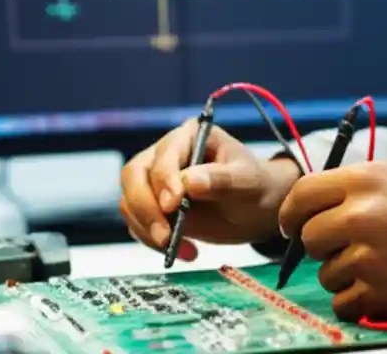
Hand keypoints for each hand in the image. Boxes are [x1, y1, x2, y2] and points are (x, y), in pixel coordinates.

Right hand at [120, 119, 301, 260]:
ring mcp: (155, 182)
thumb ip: (221, 179)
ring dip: (147, 228)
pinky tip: (187, 250)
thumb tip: (189, 182)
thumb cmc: (254, 186)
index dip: (164, 180)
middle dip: (145, 208)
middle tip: (165, 236)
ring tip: (175, 247)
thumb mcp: (247, 181)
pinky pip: (138, 223)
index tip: (173, 205)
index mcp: (188, 137)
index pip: (163, 156)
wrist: (256, 210)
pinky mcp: (153, 208)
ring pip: (129, 201)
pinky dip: (152, 241)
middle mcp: (165, 155)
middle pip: (134, 176)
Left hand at [278, 162, 386, 321]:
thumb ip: (362, 190)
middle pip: (309, 237)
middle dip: (323, 246)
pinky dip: (357, 301)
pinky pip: (342, 302)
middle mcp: (360, 214)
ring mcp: (367, 255)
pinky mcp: (379, 292)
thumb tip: (321, 208)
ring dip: (344, 275)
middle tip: (350, 250)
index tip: (292, 226)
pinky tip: (385, 290)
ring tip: (384, 268)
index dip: (292, 213)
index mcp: (366, 178)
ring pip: (325, 273)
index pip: (302, 194)